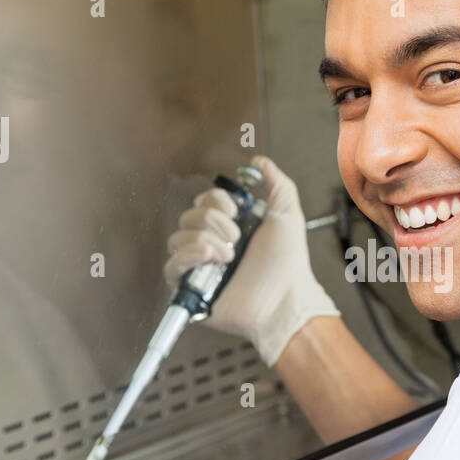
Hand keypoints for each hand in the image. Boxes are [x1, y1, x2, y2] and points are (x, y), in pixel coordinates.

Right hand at [163, 153, 340, 365]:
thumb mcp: (287, 213)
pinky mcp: (192, 288)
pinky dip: (187, 256)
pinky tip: (210, 258)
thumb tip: (258, 161)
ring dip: (204, 240)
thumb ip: (276, 183)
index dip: (216, 201)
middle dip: (213, 221)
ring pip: (177, 238)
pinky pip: (171, 266)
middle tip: (237, 238)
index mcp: (231, 226)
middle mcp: (213, 244)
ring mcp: (201, 266)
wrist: (285, 298)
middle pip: (189, 216)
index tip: (236, 211)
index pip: (205, 201)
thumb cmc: (288, 262)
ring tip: (229, 256)